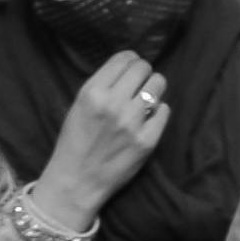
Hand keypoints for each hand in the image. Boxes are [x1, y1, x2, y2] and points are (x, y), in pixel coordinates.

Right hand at [29, 50, 169, 234]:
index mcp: (92, 92)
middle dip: (142, 74)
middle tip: (137, 87)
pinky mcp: (147, 141)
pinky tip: (146, 122)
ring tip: (144, 102)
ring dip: (153, 90)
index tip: (129, 71)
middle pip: (144, 67)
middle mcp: (113, 103)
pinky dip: (157, 113)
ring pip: (158, 84)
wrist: (76, 182)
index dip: (130, 62)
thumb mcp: (78, 106)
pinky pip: (164, 110)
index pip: (125, 58)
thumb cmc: (74, 143)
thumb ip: (102, 86)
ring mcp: (133, 123)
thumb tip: (130, 68)